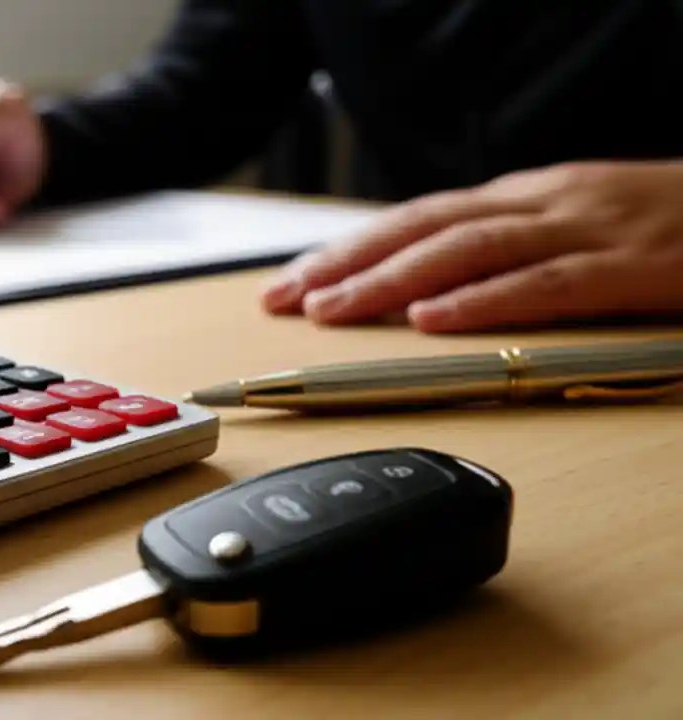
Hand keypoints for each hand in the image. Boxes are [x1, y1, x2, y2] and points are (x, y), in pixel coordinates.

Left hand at [262, 160, 682, 331]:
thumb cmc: (669, 224)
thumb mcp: (576, 226)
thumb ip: (509, 251)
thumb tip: (433, 289)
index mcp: (526, 198)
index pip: (416, 219)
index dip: (350, 249)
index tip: (292, 280)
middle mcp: (543, 204)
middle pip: (422, 229)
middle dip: (345, 264)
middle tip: (283, 299)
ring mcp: (585, 230)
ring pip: (467, 252)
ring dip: (390, 283)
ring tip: (331, 310)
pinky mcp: (628, 266)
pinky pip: (544, 285)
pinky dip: (482, 302)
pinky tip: (431, 320)